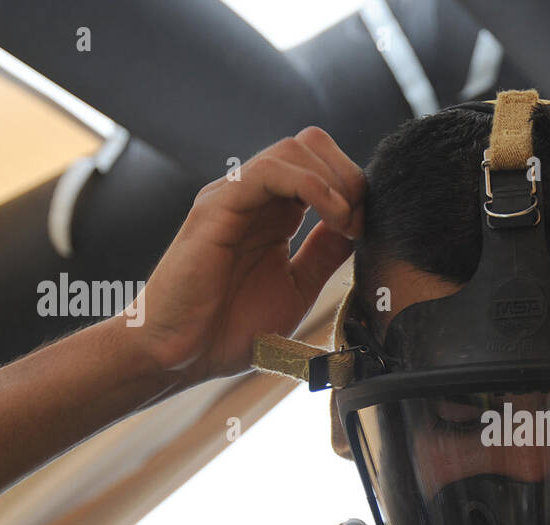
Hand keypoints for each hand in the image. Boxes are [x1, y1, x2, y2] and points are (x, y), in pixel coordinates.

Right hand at [129, 127, 365, 381]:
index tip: (369, 230)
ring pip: (294, 149)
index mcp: (274, 214)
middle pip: (311, 145)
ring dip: (335, 179)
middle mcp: (254, 198)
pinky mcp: (218, 205)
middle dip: (350, 175)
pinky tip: (332, 218)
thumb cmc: (228, 329)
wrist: (180, 355)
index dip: (354, 189)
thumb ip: (323, 256)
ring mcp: (234, 196)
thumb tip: (357, 229)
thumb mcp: (296, 289)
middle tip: (361, 222)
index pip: (322, 168)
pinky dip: (313, 185)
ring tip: (347, 223)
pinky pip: (270, 171)